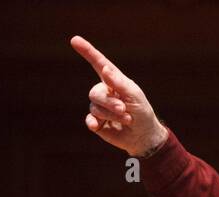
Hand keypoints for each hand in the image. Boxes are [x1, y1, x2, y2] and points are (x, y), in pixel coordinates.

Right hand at [70, 35, 167, 156]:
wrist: (144, 135)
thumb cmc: (142, 112)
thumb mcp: (135, 96)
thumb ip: (119, 83)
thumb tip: (105, 68)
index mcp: (113, 81)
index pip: (98, 63)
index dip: (87, 51)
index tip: (75, 40)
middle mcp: (104, 92)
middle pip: (95, 92)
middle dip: (109, 102)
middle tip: (124, 109)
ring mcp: (99, 107)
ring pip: (95, 107)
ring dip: (111, 114)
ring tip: (126, 118)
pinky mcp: (97, 122)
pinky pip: (89, 120)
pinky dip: (93, 123)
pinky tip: (97, 126)